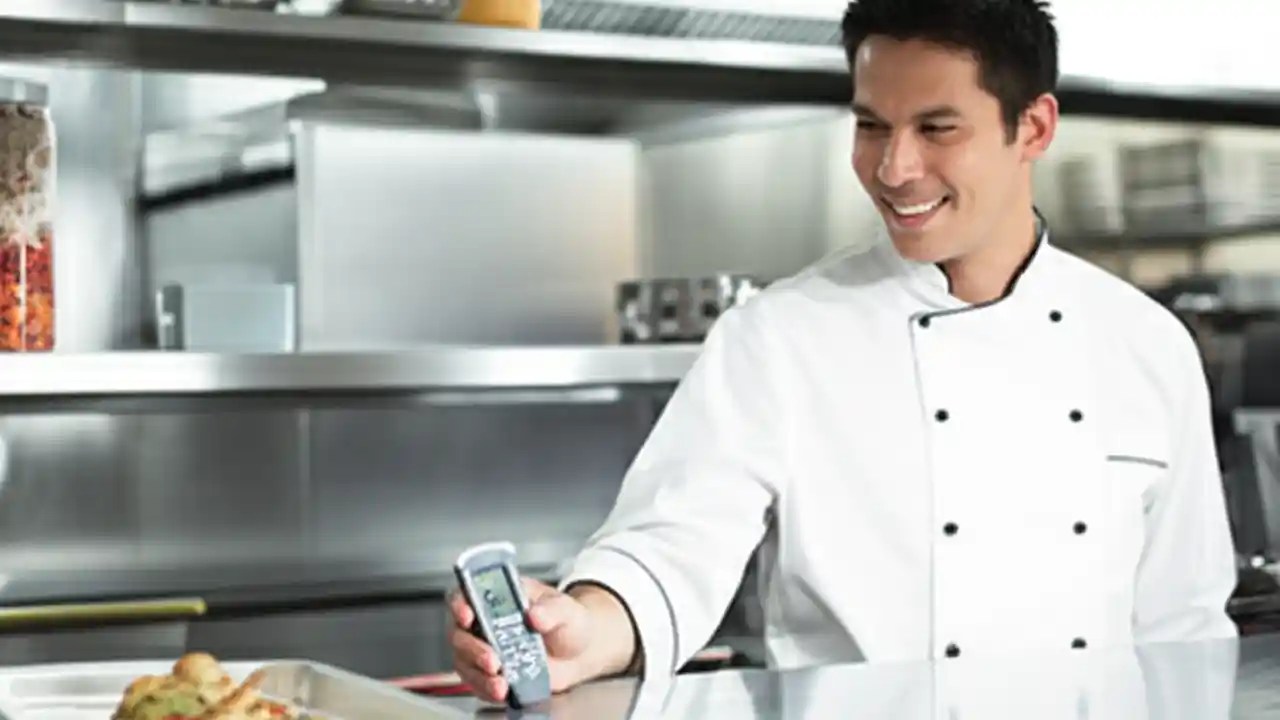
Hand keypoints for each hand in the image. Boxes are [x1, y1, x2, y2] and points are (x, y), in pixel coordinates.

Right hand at [448, 577, 594, 703]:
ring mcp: (486, 649)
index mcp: (498, 597)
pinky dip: (487, 689)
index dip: (460, 604)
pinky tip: (502, 691)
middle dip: (472, 649)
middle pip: (460, 633)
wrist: (579, 652)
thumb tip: (535, 614)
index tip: (467, 615)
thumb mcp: (565, 609)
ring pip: (465, 662)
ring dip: (479, 674)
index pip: (466, 595)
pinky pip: (478, 683)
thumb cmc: (567, 621)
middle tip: (492, 660)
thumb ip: (551, 610)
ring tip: (501, 684)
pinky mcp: (492, 674)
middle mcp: (485, 622)